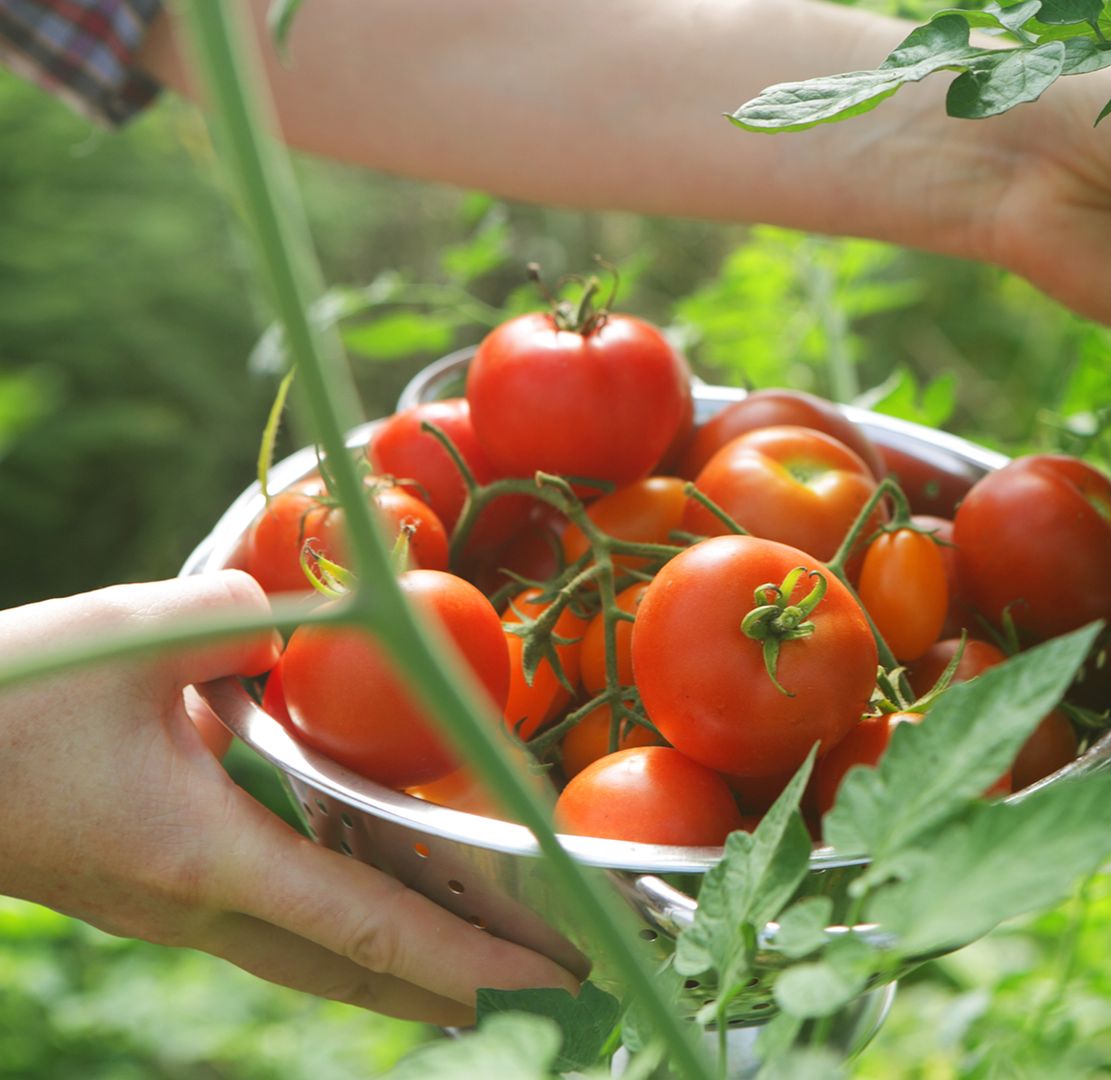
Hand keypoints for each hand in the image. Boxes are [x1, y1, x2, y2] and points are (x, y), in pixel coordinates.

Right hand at [0, 572, 575, 1024]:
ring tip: (472, 966)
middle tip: (543, 984)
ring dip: (392, 962)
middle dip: (452, 982)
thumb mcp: (131, 635)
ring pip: (306, 955)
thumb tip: (321, 609)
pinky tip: (356, 889)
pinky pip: (264, 921)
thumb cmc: (0, 701)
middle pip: (352, 968)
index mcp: (207, 858)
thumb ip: (243, 617)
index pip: (370, 927)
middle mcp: (195, 904)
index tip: (549, 976)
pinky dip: (332, 923)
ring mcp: (165, 908)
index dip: (469, 957)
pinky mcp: (142, 888)